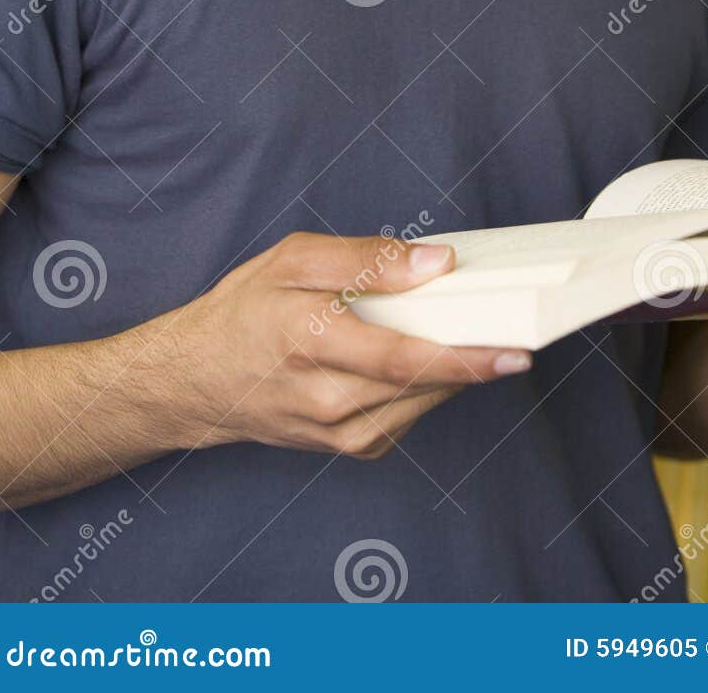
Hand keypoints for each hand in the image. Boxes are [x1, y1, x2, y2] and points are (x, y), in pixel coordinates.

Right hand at [164, 232, 531, 459]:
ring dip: (454, 374)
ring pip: (418, 406)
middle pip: (420, 385)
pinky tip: (428, 360)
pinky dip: (425, 391)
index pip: (403, 359)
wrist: (192, 380)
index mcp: (310, 343)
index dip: (465, 358)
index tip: (515, 350)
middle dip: (474, 360)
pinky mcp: (342, 448)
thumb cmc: (243, 310)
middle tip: (515, 328)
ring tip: (475, 336)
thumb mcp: (294, 260)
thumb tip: (437, 263)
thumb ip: (367, 259)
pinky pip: (403, 420)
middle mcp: (324, 399)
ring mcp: (333, 433)